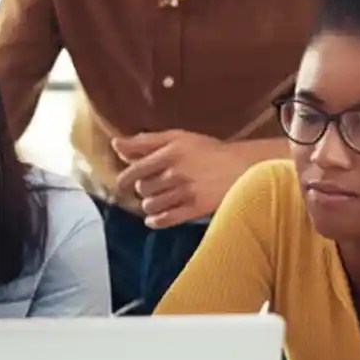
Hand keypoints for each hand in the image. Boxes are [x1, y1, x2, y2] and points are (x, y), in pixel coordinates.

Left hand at [112, 130, 255, 228]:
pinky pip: (167, 219)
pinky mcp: (196, 209)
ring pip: (152, 205)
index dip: (126, 178)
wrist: (244, 167)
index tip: (124, 182)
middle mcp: (176, 172)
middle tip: (152, 187)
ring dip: (150, 205)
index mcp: (170, 152)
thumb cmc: (207, 151)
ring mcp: (186, 192)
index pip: (136, 169)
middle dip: (143, 189)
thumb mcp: (177, 138)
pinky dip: (156, 221)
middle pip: (143, 188)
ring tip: (157, 200)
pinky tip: (153, 219)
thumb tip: (115, 144)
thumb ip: (145, 141)